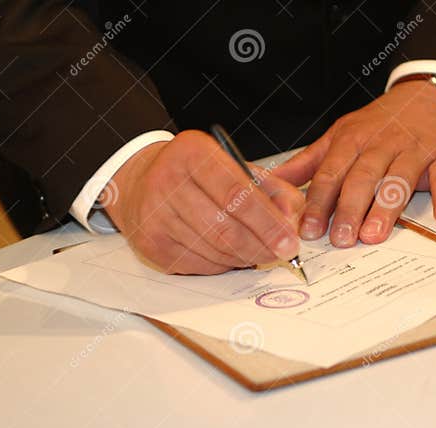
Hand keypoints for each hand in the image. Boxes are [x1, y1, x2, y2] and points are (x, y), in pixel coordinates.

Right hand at [103, 131, 303, 274]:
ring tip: (257, 250)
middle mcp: (167, 181)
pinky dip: (224, 264)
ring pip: (214, 251)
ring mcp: (155, 215)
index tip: (289, 241)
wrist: (143, 182)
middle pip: (225, 229)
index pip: (236, 194)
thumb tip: (292, 225)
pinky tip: (229, 253)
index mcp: (193, 153)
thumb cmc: (200, 175)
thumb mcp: (240, 168)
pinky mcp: (151, 244)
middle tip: (281, 254)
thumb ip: (276, 191)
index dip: (267, 223)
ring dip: (244, 257)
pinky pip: (201, 265)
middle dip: (261, 247)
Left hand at [274, 79, 435, 246]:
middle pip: (361, 178)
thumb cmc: (381, 123)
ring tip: (375, 235)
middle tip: (341, 240)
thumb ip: (308, 163)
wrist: (431, 95)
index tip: (308, 230)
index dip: (318, 203)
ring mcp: (414, 150)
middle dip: (349, 210)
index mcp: (351, 141)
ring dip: (386, 209)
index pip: (330, 174)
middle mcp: (381, 144)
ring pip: (398, 180)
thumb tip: (269, 183)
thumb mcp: (340, 136)